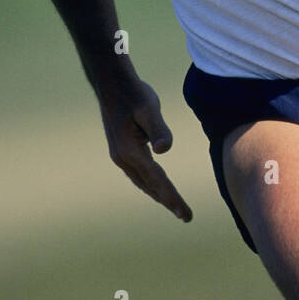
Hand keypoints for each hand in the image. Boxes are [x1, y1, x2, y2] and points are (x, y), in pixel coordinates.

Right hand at [97, 78, 191, 223]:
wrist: (112, 83)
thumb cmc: (134, 93)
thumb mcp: (149, 107)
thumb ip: (158, 129)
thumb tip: (165, 150)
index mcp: (130, 151)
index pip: (158, 181)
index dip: (173, 199)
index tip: (186, 215)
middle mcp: (122, 158)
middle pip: (150, 186)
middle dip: (168, 201)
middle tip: (186, 217)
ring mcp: (119, 155)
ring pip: (142, 182)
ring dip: (158, 194)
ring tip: (174, 205)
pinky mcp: (120, 149)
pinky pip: (138, 173)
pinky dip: (150, 183)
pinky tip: (157, 184)